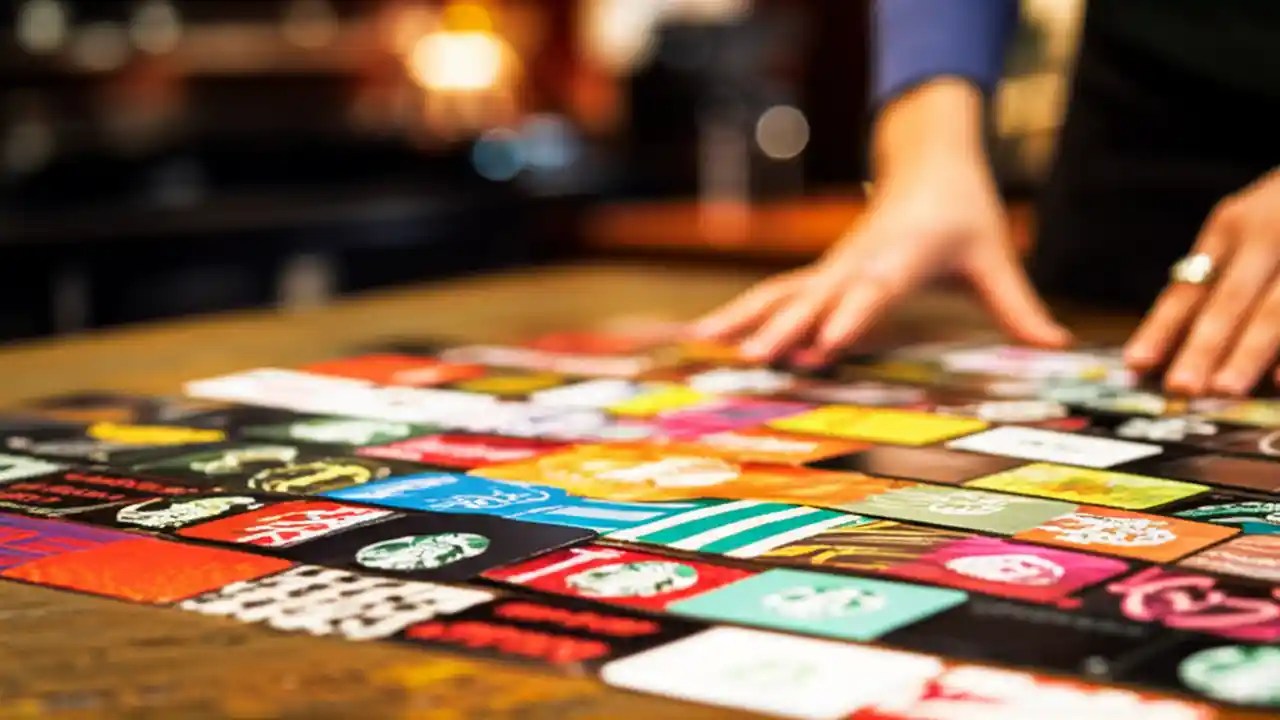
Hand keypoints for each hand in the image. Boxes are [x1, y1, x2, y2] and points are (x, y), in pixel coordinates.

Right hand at [691, 160, 1071, 363]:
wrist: (929, 164)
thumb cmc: (965, 213)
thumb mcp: (997, 257)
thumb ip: (1019, 307)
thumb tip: (1059, 347)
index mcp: (901, 256)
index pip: (872, 291)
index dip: (848, 317)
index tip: (824, 345)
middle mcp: (857, 262)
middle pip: (814, 294)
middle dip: (783, 327)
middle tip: (753, 359)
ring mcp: (832, 267)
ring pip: (781, 291)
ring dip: (746, 318)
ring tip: (705, 345)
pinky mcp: (820, 273)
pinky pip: (776, 294)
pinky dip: (742, 313)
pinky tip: (709, 336)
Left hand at [1125, 170, 1279, 394]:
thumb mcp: (1249, 229)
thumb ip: (1214, 279)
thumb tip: (1158, 351)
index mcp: (1233, 226)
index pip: (1189, 286)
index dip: (1162, 327)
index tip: (1135, 363)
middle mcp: (1270, 232)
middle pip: (1231, 298)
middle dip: (1204, 345)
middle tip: (1180, 387)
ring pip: (1277, 308)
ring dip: (1251, 350)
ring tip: (1224, 388)